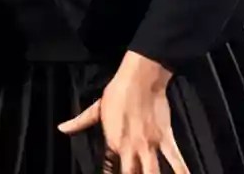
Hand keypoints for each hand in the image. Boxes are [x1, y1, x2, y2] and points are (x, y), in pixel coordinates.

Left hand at [57, 52, 189, 173]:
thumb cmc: (116, 93)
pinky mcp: (166, 139)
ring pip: (152, 172)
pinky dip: (181, 170)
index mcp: (113, 142)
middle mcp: (131, 148)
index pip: (109, 169)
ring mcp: (150, 145)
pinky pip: (176, 159)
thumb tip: (61, 128)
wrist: (140, 79)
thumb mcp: (95, 109)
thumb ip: (79, 122)